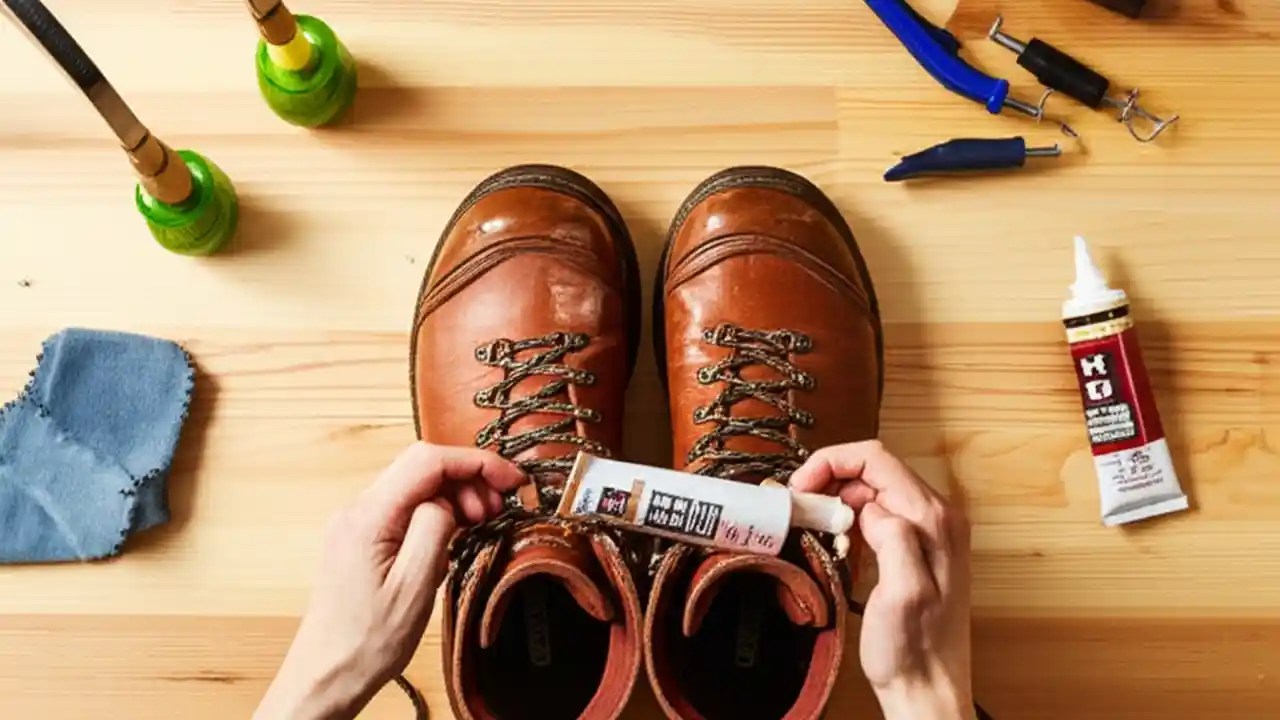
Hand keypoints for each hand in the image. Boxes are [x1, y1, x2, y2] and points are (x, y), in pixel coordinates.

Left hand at [255, 443, 523, 719]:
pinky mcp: (362, 536)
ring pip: (416, 485)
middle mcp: (357, 509)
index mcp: (367, 517)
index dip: (476, 462)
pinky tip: (454, 535)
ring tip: (480, 524)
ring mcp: (357, 522)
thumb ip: (434, 529)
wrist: (327, 673)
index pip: (427, 461)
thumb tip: (449, 501)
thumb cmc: (368, 641)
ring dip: (455, 495)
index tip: (511, 480)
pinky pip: (406, 507)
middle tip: (497, 511)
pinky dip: (438, 511)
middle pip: (422, 467)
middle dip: (468, 479)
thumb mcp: (414, 587)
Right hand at [791, 441, 972, 719]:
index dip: (831, 461)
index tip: (798, 487)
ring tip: (810, 524)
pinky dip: (849, 518)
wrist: (928, 689)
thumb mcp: (902, 594)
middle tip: (797, 507)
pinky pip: (878, 514)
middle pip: (874, 469)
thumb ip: (894, 537)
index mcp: (933, 519)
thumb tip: (870, 508)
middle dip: (830, 478)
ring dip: (837, 499)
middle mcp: (937, 516)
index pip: (876, 458)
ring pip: (873, 490)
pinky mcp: (917, 548)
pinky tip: (835, 541)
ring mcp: (929, 531)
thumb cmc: (912, 650)